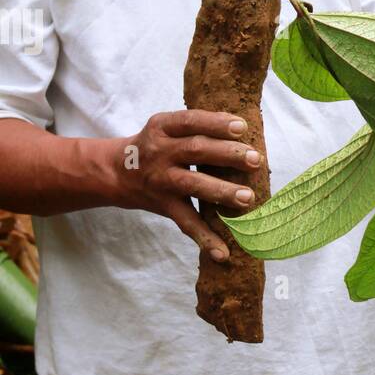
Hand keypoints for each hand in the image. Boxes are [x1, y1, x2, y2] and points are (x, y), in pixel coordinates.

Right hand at [108, 109, 260, 259]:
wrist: (118, 172)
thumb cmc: (158, 145)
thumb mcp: (168, 128)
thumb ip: (198, 127)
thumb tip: (245, 132)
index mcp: (163, 127)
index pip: (191, 121)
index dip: (216, 123)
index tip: (242, 127)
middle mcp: (160, 152)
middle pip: (196, 150)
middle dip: (228, 154)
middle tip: (255, 160)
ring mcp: (161, 180)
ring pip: (193, 185)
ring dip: (221, 191)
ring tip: (248, 197)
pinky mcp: (164, 205)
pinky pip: (186, 222)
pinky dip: (205, 239)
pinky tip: (223, 253)